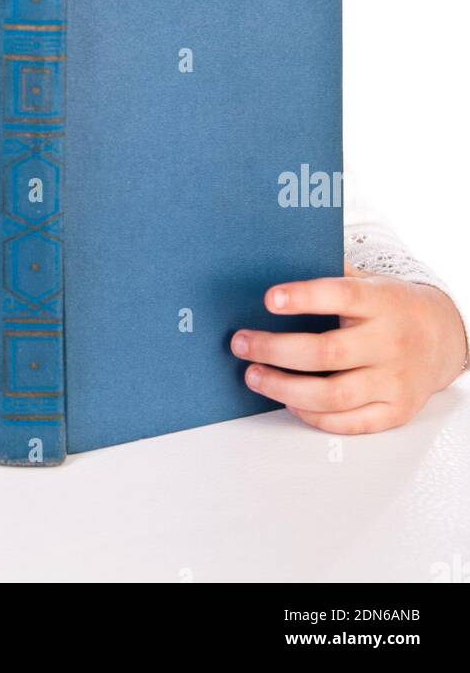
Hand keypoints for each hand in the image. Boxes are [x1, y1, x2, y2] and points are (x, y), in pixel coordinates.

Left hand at [229, 260, 468, 432]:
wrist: (442, 337)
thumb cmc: (390, 306)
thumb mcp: (370, 280)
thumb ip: (333, 272)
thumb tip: (277, 260)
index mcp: (381, 301)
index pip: (341, 295)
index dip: (304, 297)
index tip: (269, 299)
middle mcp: (390, 341)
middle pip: (326, 353)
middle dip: (275, 349)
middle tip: (241, 343)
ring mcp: (394, 380)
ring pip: (332, 395)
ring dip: (284, 388)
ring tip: (253, 375)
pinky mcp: (395, 411)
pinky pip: (348, 422)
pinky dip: (313, 415)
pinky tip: (288, 401)